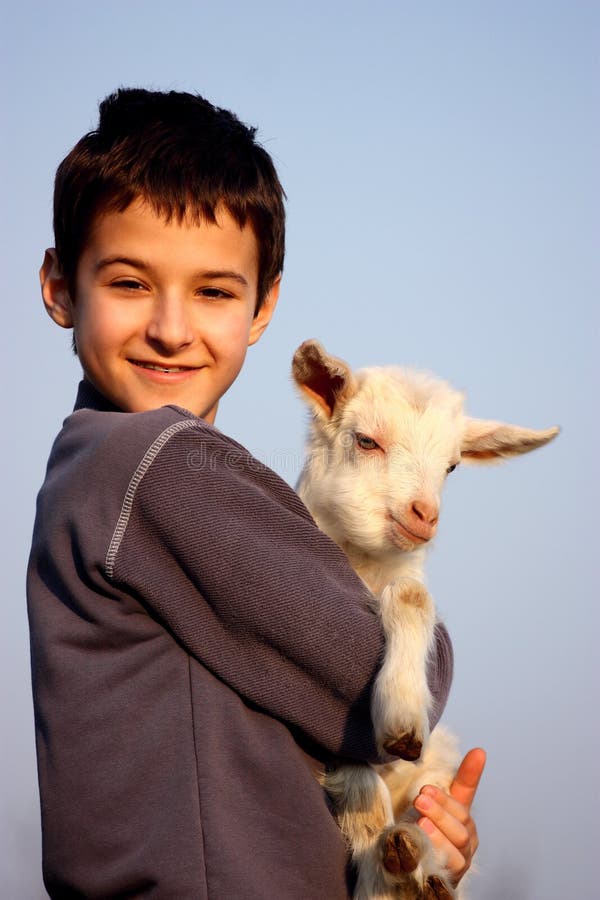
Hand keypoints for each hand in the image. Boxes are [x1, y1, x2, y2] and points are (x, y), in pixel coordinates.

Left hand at [413, 747, 486, 885]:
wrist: (413, 873)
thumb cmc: (421, 834)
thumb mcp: (426, 808)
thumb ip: (433, 789)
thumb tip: (455, 757)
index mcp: (461, 816)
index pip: (467, 791)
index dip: (470, 773)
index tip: (478, 752)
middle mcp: (466, 838)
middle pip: (461, 821)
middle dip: (442, 808)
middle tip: (422, 798)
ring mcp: (462, 859)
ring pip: (457, 845)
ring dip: (439, 832)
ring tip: (422, 822)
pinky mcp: (451, 877)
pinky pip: (448, 866)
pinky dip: (436, 853)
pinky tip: (422, 844)